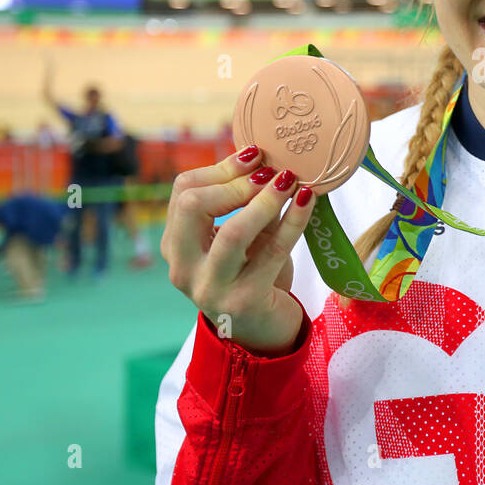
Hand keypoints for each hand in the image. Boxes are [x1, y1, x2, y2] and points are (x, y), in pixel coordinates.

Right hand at [161, 147, 317, 355]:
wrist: (264, 330)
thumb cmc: (252, 273)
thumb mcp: (244, 235)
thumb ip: (248, 201)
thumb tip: (266, 156)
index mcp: (176, 244)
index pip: (184, 192)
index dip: (221, 168)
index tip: (256, 154)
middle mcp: (184, 267)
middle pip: (193, 206)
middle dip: (237, 182)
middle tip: (272, 171)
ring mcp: (211, 288)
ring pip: (232, 233)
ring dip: (265, 201)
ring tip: (290, 180)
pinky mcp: (245, 301)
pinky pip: (272, 252)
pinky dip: (293, 222)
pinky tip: (307, 201)